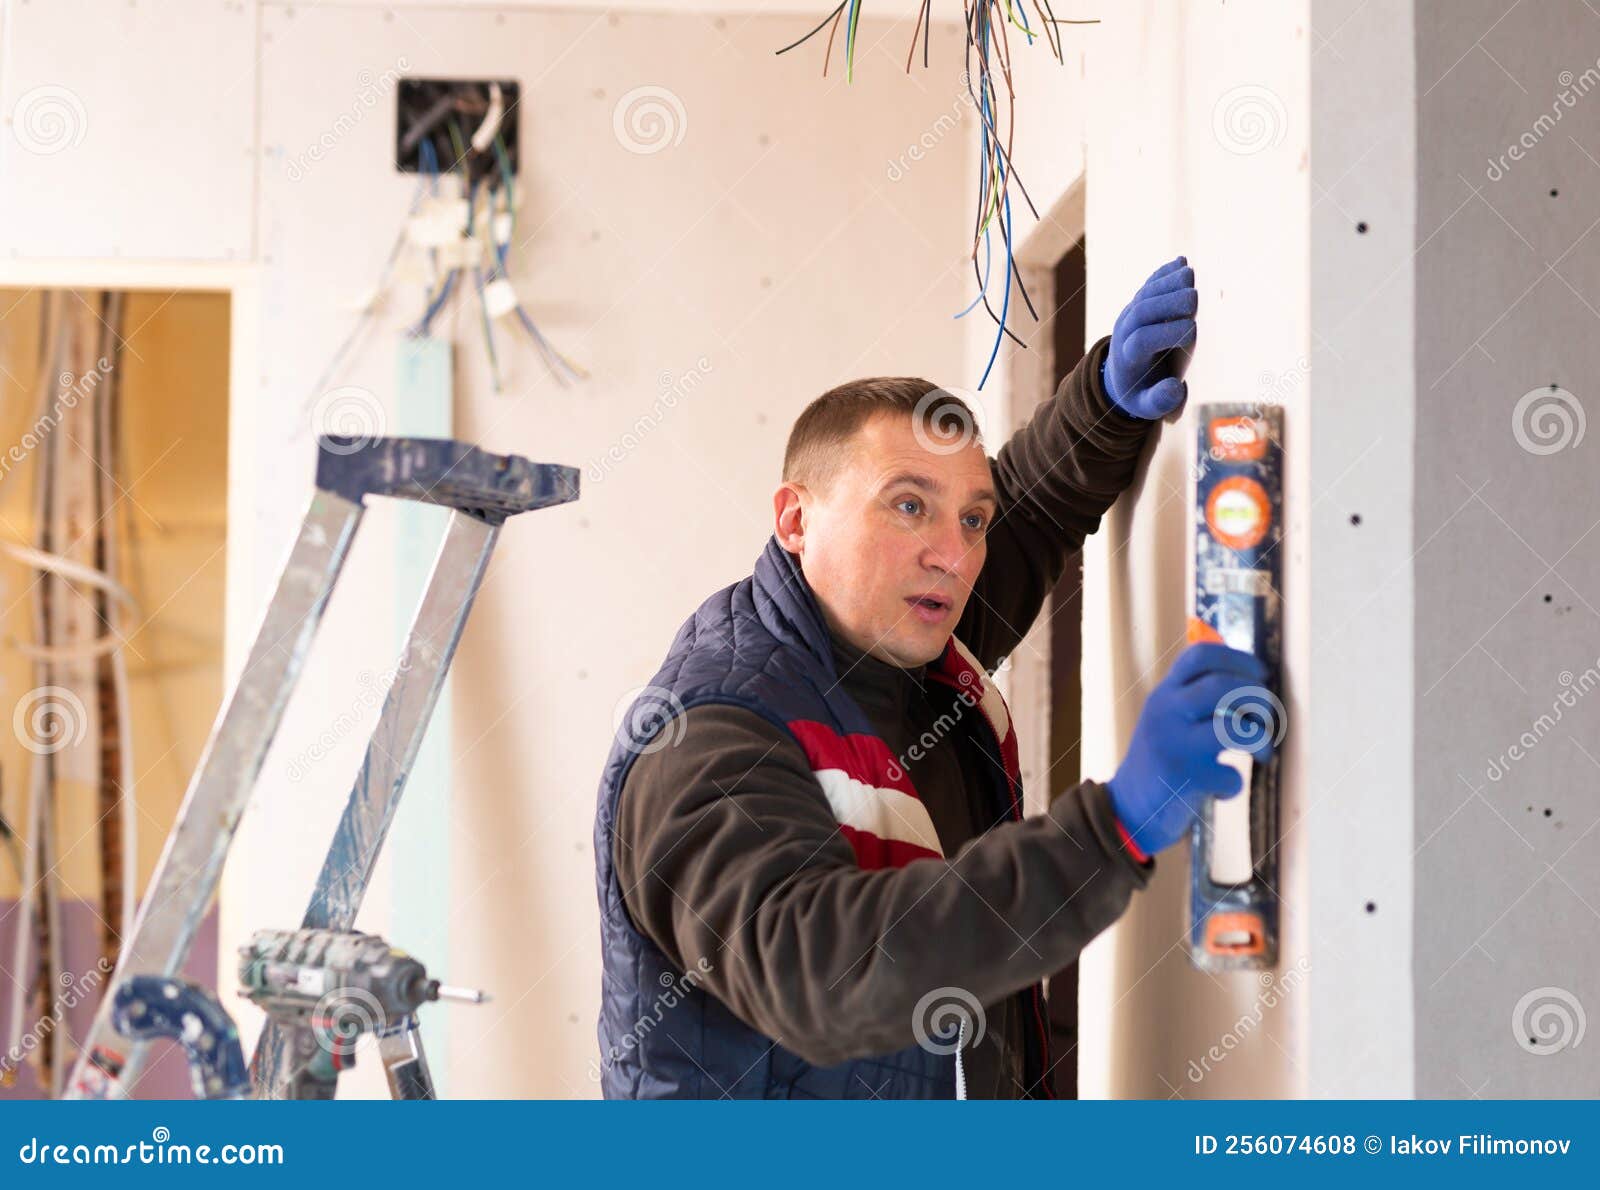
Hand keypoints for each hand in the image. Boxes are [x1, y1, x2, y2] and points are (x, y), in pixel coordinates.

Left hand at [1102, 256, 1197, 418]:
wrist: (1120, 377)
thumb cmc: (1140, 393)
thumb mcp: (1146, 407)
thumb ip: (1160, 401)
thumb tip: (1175, 388)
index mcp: (1127, 358)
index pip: (1142, 341)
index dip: (1165, 334)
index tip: (1193, 331)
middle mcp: (1124, 331)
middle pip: (1142, 312)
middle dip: (1167, 303)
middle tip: (1195, 298)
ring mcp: (1129, 314)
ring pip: (1145, 294)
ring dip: (1168, 282)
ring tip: (1191, 274)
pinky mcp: (1137, 303)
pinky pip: (1148, 284)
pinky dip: (1164, 273)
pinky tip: (1182, 264)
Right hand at [1106, 643, 1272, 855]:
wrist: (1127, 809)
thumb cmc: (1161, 760)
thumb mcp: (1167, 717)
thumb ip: (1195, 696)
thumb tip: (1252, 679)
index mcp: (1164, 693)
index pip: (1201, 655)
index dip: (1240, 659)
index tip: (1260, 674)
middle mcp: (1166, 712)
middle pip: (1224, 686)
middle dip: (1258, 698)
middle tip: (1266, 716)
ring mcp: (1175, 744)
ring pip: (1235, 727)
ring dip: (1261, 738)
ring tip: (1262, 751)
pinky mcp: (1186, 778)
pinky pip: (1230, 775)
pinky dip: (1233, 784)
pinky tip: (1221, 789)